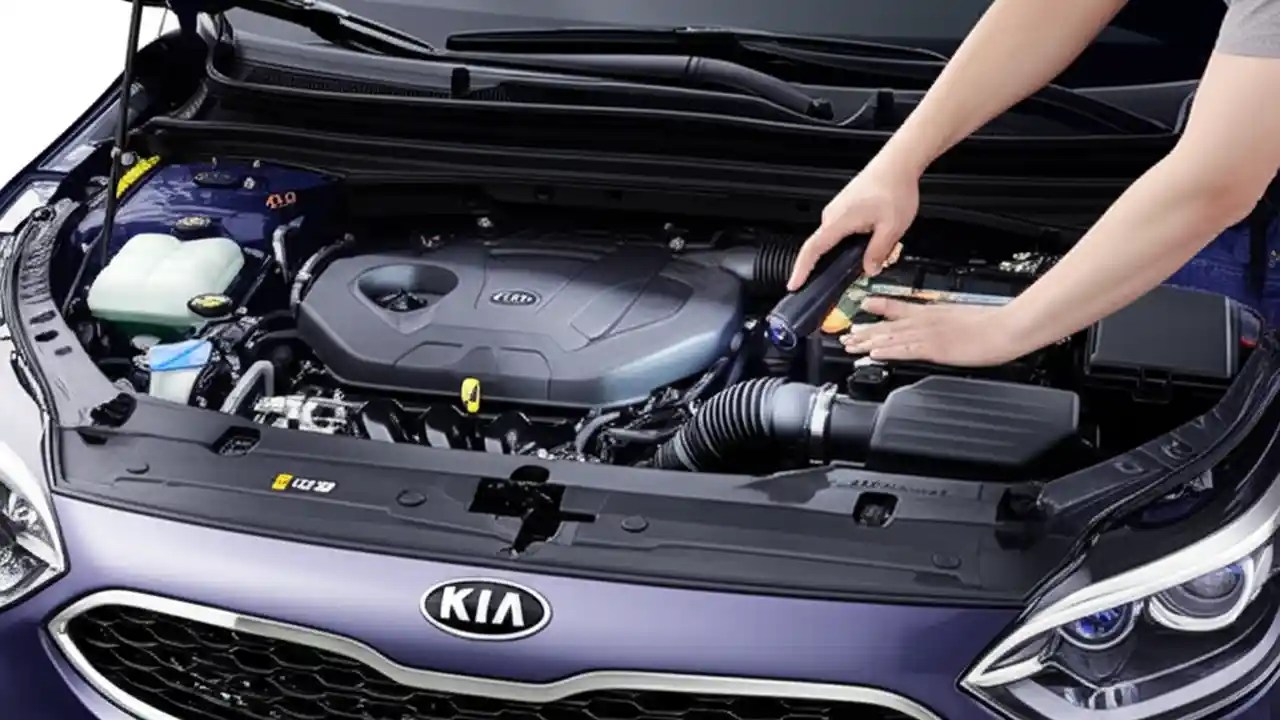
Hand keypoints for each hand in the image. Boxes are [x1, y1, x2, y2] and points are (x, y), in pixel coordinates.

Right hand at [787, 160, 920, 289]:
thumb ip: (878, 252)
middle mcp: (832, 215)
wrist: (898, 162)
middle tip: (858, 271)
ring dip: (853, 248)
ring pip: (837, 239)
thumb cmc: (894, 189)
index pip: (812, 250)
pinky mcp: (845, 206)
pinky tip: (875, 236)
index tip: (794, 284)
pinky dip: (854, 238)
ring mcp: (837, 209)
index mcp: (838, 221)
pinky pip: (843, 229)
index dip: (801, 270)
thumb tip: (869, 269)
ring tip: (879, 245)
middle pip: (824, 248)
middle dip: (838, 263)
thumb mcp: (892, 228)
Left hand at [841, 297, 1030, 366]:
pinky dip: (887, 351)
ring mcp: (928, 334)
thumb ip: (948, 320)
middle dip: (865, 332)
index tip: (864, 304)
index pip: (900, 307)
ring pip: (890, 337)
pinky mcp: (934, 348)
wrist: (1006, 327)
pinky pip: (904, 350)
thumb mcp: (964, 316)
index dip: (880, 306)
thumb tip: (943, 327)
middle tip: (845, 336)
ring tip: (850, 346)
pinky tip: (874, 353)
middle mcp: (925, 321)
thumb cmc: (992, 323)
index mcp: (933, 312)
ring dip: (868, 342)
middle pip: (888, 326)